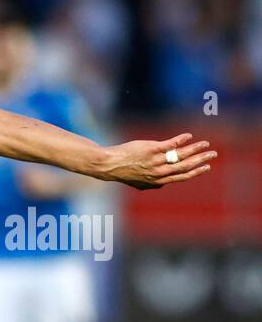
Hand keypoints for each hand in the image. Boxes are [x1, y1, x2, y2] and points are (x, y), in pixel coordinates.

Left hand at [97, 132, 214, 189]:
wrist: (109, 165)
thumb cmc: (123, 172)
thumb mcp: (138, 182)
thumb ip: (151, 184)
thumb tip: (160, 185)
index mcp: (157, 180)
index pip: (181, 176)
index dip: (195, 172)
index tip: (206, 167)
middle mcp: (158, 172)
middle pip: (185, 167)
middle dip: (201, 160)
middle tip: (213, 154)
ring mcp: (155, 161)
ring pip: (180, 156)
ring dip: (195, 149)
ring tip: (206, 144)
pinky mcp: (151, 150)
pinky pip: (169, 145)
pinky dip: (180, 141)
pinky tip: (189, 136)